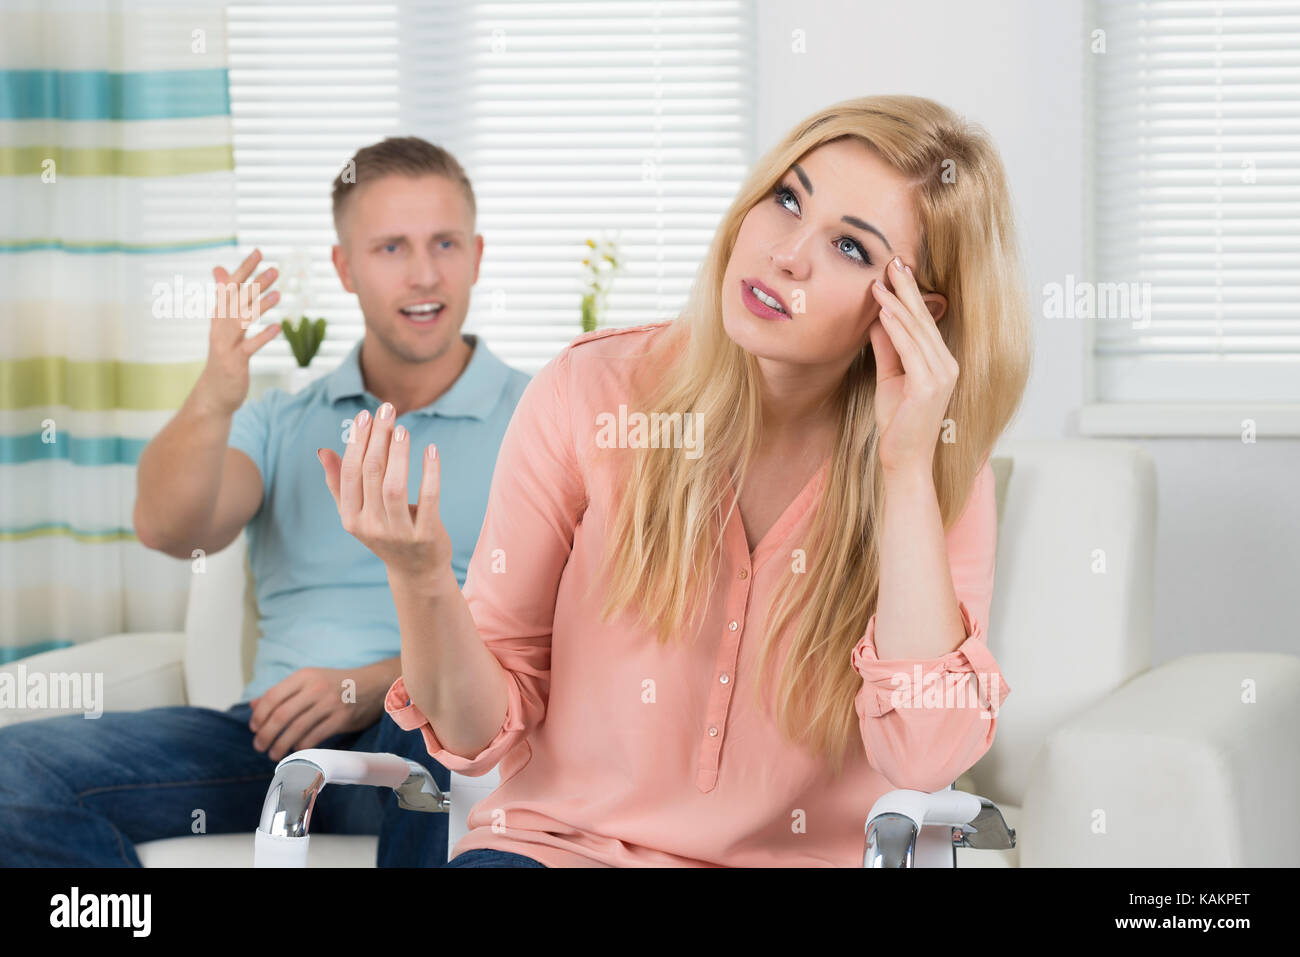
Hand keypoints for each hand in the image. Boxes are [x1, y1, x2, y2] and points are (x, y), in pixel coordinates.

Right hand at [195, 248, 280, 415]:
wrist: (214, 392)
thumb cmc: (224, 355)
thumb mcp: (223, 324)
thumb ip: (225, 297)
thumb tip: (220, 269)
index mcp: (219, 316)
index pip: (231, 287)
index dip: (244, 269)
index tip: (258, 252)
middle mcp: (220, 327)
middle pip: (237, 301)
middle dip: (255, 284)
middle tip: (275, 269)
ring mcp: (226, 345)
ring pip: (242, 322)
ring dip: (260, 307)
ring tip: (279, 294)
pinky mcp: (234, 362)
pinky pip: (249, 347)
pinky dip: (262, 337)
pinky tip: (278, 328)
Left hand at [248, 664, 390, 760]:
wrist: (373, 685)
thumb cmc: (336, 684)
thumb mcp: (309, 680)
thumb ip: (282, 692)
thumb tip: (253, 706)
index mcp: (304, 677)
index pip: (272, 697)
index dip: (259, 716)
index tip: (254, 728)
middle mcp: (315, 688)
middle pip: (281, 715)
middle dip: (266, 734)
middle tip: (259, 746)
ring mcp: (329, 704)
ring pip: (296, 729)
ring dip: (281, 745)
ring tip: (274, 754)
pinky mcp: (341, 719)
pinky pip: (314, 737)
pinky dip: (301, 746)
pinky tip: (296, 750)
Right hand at [318, 404, 453, 580]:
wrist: (416, 572)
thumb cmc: (386, 533)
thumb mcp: (358, 512)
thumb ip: (340, 483)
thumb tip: (323, 450)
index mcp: (351, 517)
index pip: (350, 473)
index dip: (356, 442)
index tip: (364, 415)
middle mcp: (371, 526)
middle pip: (371, 474)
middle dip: (377, 438)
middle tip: (386, 410)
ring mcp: (398, 533)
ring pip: (394, 486)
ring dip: (398, 453)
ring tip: (402, 428)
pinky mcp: (426, 535)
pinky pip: (428, 498)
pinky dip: (430, 472)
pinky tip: (432, 450)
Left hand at [868, 256, 957, 476]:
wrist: (904, 459)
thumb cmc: (898, 423)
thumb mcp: (889, 377)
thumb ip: (887, 348)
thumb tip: (877, 317)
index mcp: (941, 362)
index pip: (924, 321)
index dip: (910, 294)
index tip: (896, 269)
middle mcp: (947, 365)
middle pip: (924, 319)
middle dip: (907, 289)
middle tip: (893, 260)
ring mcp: (941, 375)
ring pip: (916, 331)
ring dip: (896, 304)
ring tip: (879, 282)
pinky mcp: (929, 386)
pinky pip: (910, 350)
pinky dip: (896, 329)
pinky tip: (883, 311)